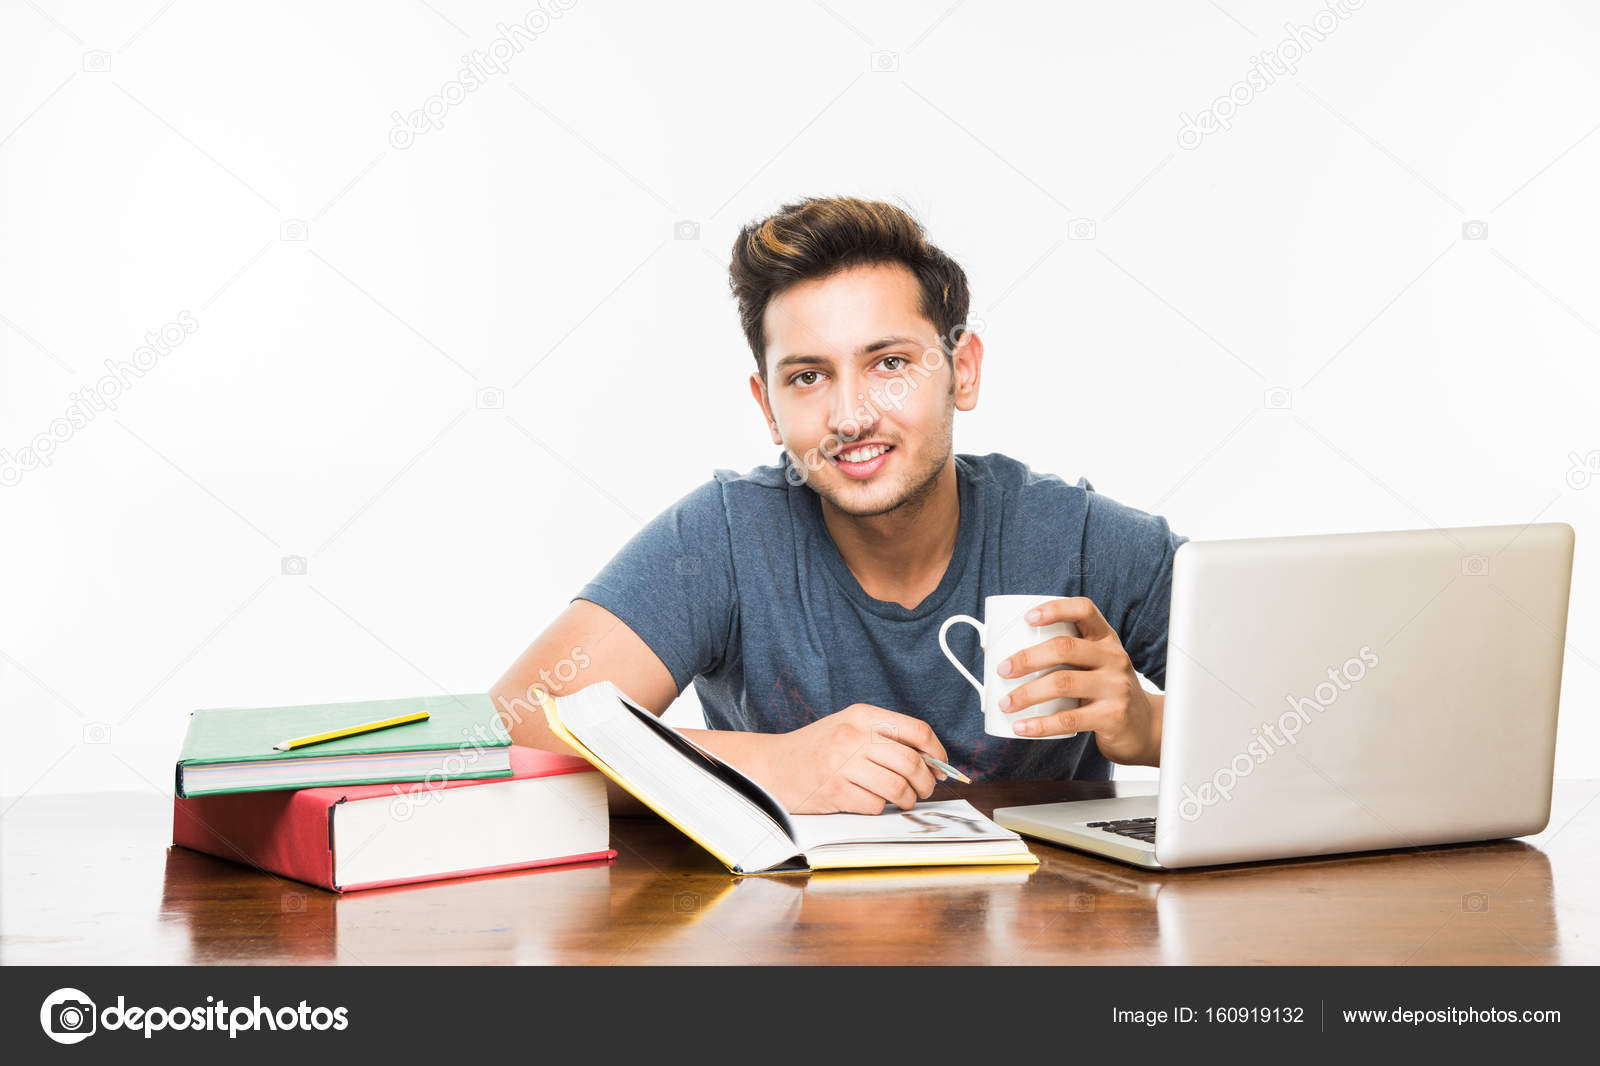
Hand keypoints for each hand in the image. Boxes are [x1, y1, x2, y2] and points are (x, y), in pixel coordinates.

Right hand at [761, 704, 948, 814]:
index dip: (937, 752)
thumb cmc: (815, 748)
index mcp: (862, 716)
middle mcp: (853, 736)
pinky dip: (879, 809)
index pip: (916, 730)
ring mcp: (842, 764)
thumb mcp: (848, 727)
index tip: (942, 766)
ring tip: (903, 800)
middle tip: (924, 790)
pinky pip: (875, 806)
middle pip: (911, 762)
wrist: (772, 765)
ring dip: (907, 799)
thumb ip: (884, 737)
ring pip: (897, 787)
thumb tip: (930, 759)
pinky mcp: (834, 791)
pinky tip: (871, 802)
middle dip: (926, 782)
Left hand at [995, 597, 1159, 764]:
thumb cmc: (1104, 690)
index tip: (1027, 618)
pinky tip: (1022, 726)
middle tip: (1002, 670)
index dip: (1055, 609)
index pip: (1084, 610)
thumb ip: (1058, 656)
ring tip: (1005, 702)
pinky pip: (1070, 719)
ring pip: (1063, 683)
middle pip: (1064, 647)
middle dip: (1027, 658)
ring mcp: (1115, 687)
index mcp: (1105, 638)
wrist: (1143, 727)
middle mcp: (1113, 657)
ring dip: (1027, 693)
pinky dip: (1040, 724)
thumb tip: (993, 649)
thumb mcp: (1091, 665)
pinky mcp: (1112, 716)